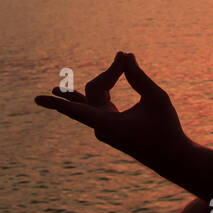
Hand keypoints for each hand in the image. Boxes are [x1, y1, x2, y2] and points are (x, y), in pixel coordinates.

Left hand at [34, 52, 189, 167]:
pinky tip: (72, 96)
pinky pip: (95, 107)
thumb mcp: (156, 98)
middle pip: (94, 91)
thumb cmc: (165, 128)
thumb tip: (125, 56)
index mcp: (108, 124)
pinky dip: (93, 94)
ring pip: (91, 99)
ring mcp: (105, 128)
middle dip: (109, 73)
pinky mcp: (110, 127)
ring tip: (53, 90)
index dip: (58, 102)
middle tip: (122, 56)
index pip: (77, 110)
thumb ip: (138, 77)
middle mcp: (101, 127)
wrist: (173, 157)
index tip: (39, 98)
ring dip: (89, 86)